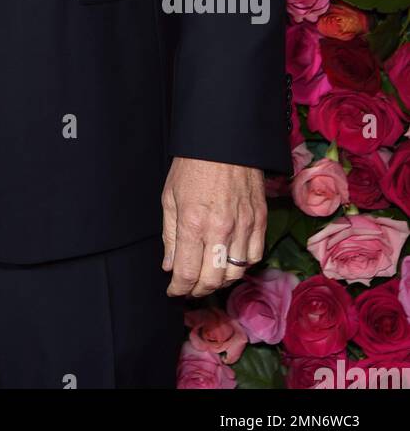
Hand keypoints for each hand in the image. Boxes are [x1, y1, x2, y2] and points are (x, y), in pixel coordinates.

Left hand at [161, 156, 265, 297]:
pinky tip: (230, 260)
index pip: (187, 273)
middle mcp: (220, 229)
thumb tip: (170, 266)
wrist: (224, 140)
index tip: (173, 290)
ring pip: (235, 274)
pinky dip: (241, 265)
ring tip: (208, 276)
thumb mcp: (170, 197)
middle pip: (212, 280)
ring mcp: (244, 226)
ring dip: (219, 281)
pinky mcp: (260, 221)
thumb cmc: (192, 165)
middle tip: (189, 287)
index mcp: (193, 223)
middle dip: (197, 290)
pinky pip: (254, 257)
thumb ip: (170, 235)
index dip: (178, 289)